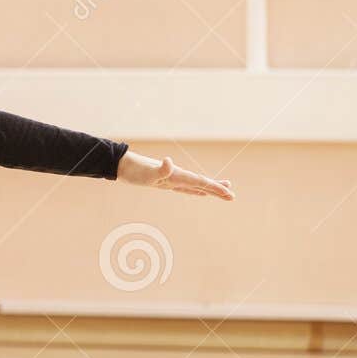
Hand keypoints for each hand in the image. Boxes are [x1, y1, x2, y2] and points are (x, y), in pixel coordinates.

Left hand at [115, 150, 234, 199]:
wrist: (124, 166)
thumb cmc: (135, 170)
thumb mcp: (147, 172)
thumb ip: (160, 169)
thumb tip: (168, 161)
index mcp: (177, 175)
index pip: (200, 182)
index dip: (215, 188)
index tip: (229, 194)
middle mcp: (177, 176)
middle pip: (202, 183)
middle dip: (217, 189)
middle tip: (232, 196)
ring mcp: (173, 179)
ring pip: (196, 185)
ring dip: (210, 189)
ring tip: (224, 191)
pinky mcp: (167, 183)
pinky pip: (186, 188)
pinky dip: (196, 190)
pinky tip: (201, 193)